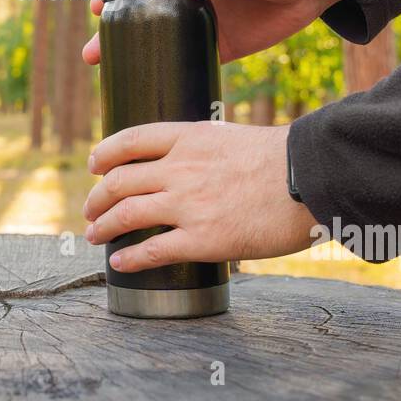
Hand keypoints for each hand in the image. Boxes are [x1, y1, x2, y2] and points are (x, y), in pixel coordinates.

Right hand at [81, 0, 346, 64]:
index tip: (97, 6)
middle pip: (141, 15)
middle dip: (112, 33)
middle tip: (92, 53)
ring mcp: (202, 24)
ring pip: (158, 42)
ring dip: (132, 57)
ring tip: (106, 74)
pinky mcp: (221, 47)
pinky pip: (187, 62)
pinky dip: (167, 75)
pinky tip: (148, 90)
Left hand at [82, 121, 318, 271]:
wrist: (310, 179)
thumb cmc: (283, 160)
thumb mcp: (233, 138)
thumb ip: (205, 150)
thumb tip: (192, 164)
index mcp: (188, 139)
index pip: (131, 140)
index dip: (106, 153)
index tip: (95, 165)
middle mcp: (180, 169)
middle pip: (119, 181)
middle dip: (97, 197)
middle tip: (90, 209)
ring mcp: (188, 205)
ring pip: (126, 214)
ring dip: (102, 227)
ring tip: (94, 235)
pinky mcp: (202, 239)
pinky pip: (152, 251)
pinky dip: (129, 258)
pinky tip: (119, 262)